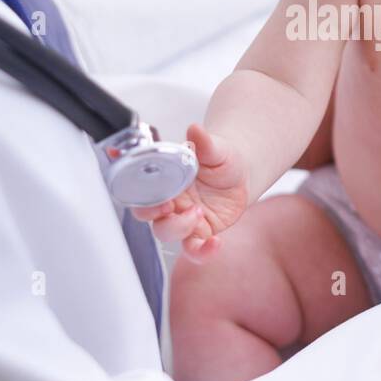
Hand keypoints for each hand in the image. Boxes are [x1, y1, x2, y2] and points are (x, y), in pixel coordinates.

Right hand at [130, 123, 247, 261]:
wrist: (240, 175)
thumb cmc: (222, 159)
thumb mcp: (216, 148)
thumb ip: (205, 142)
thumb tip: (195, 129)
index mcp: (164, 178)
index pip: (140, 188)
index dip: (140, 192)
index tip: (152, 190)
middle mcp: (168, 199)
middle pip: (146, 214)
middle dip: (153, 213)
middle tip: (171, 205)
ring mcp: (181, 218)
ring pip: (165, 233)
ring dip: (179, 227)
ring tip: (199, 213)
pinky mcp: (199, 233)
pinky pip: (194, 250)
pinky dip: (202, 252)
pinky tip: (216, 243)